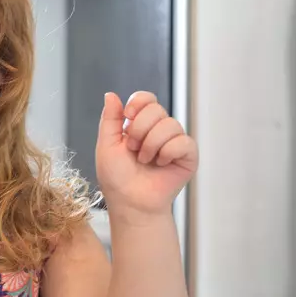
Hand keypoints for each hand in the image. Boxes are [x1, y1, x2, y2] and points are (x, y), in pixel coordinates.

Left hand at [95, 92, 197, 220]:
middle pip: (156, 108)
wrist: (130, 202)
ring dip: (151, 144)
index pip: (146, 98)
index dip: (138, 102)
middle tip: (133, 149)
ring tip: (145, 160)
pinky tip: (161, 164)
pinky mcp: (188, 156)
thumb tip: (110, 94)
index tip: (127, 117)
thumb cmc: (117, 178)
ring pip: (170, 124)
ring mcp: (175, 142)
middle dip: (139, 129)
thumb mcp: (107, 145)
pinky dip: (168, 152)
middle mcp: (159, 130)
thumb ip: (110, 119)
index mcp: (140, 124)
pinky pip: (183, 142)